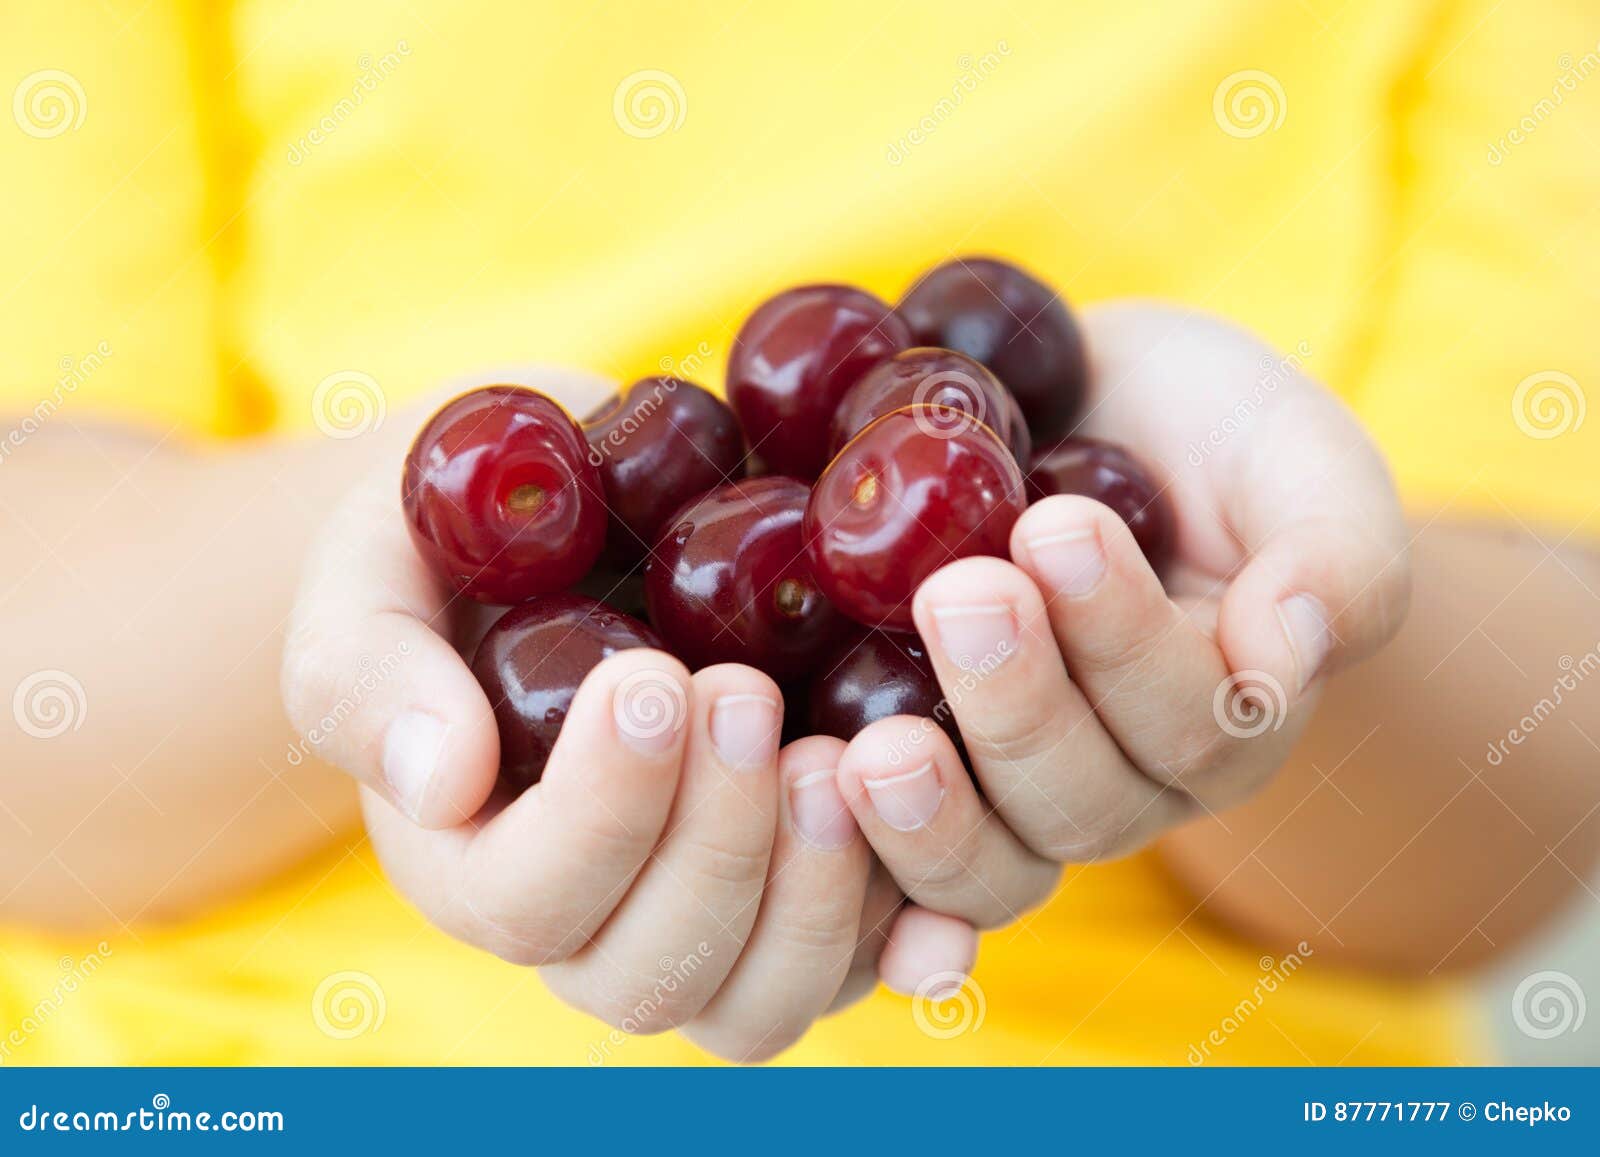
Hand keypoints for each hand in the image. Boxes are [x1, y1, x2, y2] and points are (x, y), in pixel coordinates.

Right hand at [279, 368, 975, 1061]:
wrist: (581, 518)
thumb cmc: (461, 546)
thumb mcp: (373, 572)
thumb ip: (370, 674)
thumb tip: (441, 783)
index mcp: (472, 861)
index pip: (526, 905)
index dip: (597, 817)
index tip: (647, 679)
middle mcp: (591, 920)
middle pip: (650, 976)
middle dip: (714, 846)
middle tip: (747, 692)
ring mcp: (708, 915)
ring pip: (760, 1001)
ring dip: (813, 898)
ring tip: (842, 753)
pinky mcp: (805, 886)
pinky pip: (862, 964)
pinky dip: (911, 935)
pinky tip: (938, 891)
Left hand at [832, 302, 1410, 927]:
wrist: (1091, 423)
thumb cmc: (1208, 433)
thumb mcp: (1295, 459)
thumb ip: (1333, 553)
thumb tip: (1292, 643)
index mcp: (1229, 717)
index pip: (1196, 723)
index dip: (1125, 641)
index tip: (1056, 526)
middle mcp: (1125, 781)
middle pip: (1081, 804)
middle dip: (1019, 709)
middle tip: (958, 594)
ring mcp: (1012, 793)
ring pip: (990, 861)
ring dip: (931, 813)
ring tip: (866, 743)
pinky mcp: (921, 776)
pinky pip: (894, 869)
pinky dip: (855, 869)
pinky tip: (810, 825)